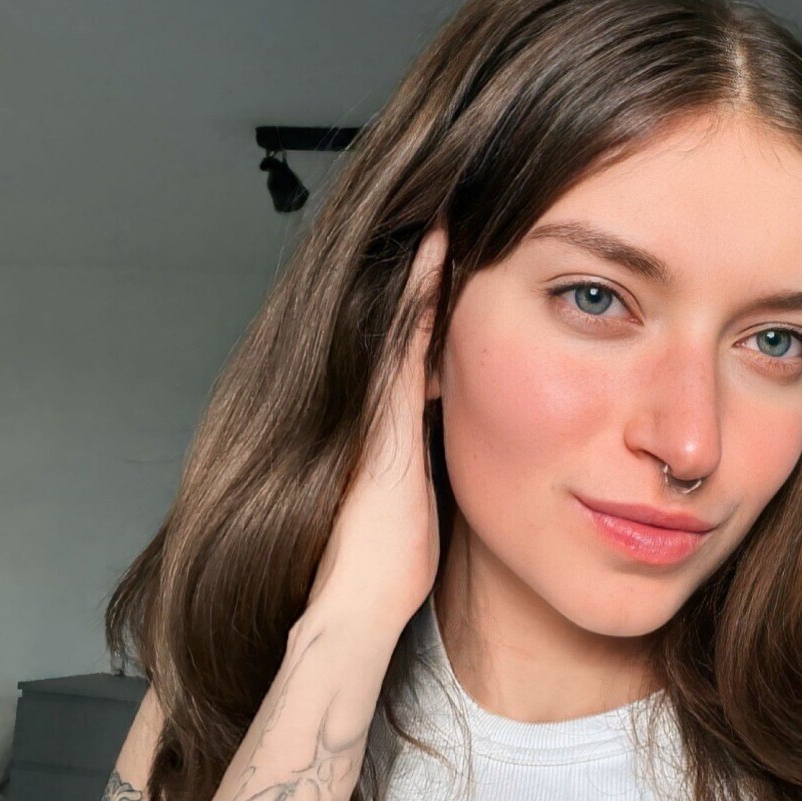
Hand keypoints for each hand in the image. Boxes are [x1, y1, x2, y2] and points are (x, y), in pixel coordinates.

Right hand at [306, 222, 446, 632]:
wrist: (355, 597)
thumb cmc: (384, 568)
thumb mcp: (407, 508)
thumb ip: (416, 472)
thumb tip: (433, 460)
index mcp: (382, 424)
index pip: (409, 344)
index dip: (424, 297)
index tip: (446, 252)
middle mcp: (372, 405)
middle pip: (397, 317)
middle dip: (419, 265)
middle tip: (443, 203)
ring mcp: (373, 403)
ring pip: (398, 313)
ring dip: (421, 262)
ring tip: (443, 206)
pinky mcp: (382, 408)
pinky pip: (406, 331)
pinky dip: (423, 286)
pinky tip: (441, 242)